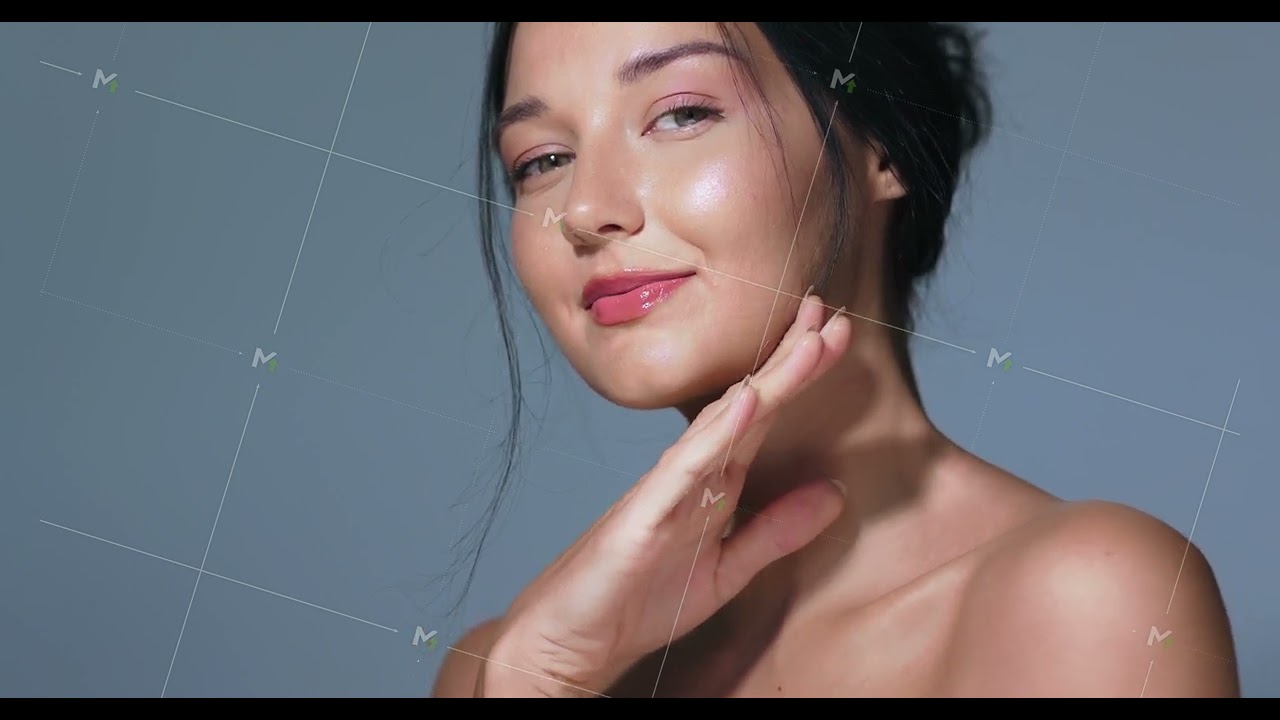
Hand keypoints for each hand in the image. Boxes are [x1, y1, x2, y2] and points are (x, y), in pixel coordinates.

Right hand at [484, 295, 853, 696]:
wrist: (569, 642)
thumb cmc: (637, 602)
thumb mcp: (727, 570)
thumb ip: (775, 531)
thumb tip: (833, 493)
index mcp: (712, 483)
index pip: (762, 416)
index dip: (798, 374)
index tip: (833, 334)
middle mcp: (690, 473)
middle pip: (749, 405)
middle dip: (792, 358)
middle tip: (830, 312)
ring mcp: (664, 490)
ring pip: (723, 423)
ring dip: (769, 380)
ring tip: (806, 340)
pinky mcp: (642, 517)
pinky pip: (684, 468)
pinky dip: (717, 433)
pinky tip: (746, 401)